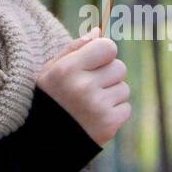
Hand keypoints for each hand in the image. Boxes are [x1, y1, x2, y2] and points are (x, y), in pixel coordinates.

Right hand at [36, 27, 130, 145]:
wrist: (45, 140)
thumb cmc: (50, 97)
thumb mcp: (52, 69)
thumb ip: (74, 48)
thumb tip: (99, 31)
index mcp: (68, 69)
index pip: (107, 47)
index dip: (104, 52)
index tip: (96, 60)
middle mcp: (83, 87)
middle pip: (119, 67)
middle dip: (109, 74)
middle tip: (91, 84)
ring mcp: (98, 107)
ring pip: (124, 88)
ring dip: (112, 93)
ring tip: (92, 102)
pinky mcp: (109, 124)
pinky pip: (126, 108)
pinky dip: (115, 111)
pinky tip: (97, 115)